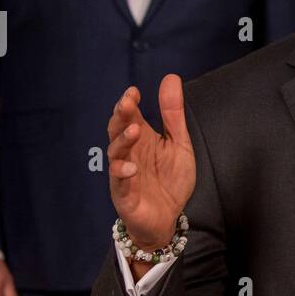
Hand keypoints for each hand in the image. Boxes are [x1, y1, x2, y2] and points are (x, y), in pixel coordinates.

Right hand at [108, 75, 194, 250]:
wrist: (168, 218)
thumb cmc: (170, 180)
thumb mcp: (179, 144)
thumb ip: (173, 115)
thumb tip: (171, 77)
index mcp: (141, 139)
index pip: (130, 116)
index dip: (128, 104)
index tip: (134, 92)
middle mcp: (129, 153)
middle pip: (117, 130)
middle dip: (120, 117)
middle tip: (127, 104)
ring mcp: (123, 173)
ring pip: (115, 153)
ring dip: (122, 141)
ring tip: (134, 131)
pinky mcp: (124, 195)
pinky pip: (119, 183)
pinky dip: (122, 174)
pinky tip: (130, 167)